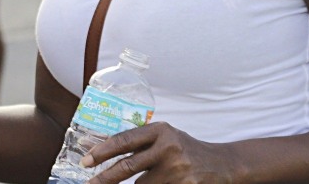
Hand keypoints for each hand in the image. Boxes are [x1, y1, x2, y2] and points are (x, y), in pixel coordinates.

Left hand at [85, 122, 240, 183]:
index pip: (124, 141)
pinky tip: (165, 182)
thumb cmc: (185, 150)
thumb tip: (96, 149)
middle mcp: (169, 147)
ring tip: (155, 178)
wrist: (224, 164)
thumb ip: (137, 143)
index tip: (85, 162)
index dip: (102, 152)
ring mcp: (179, 169)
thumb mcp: (163, 138)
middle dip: (105, 178)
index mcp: (160, 130)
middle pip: (127, 167)